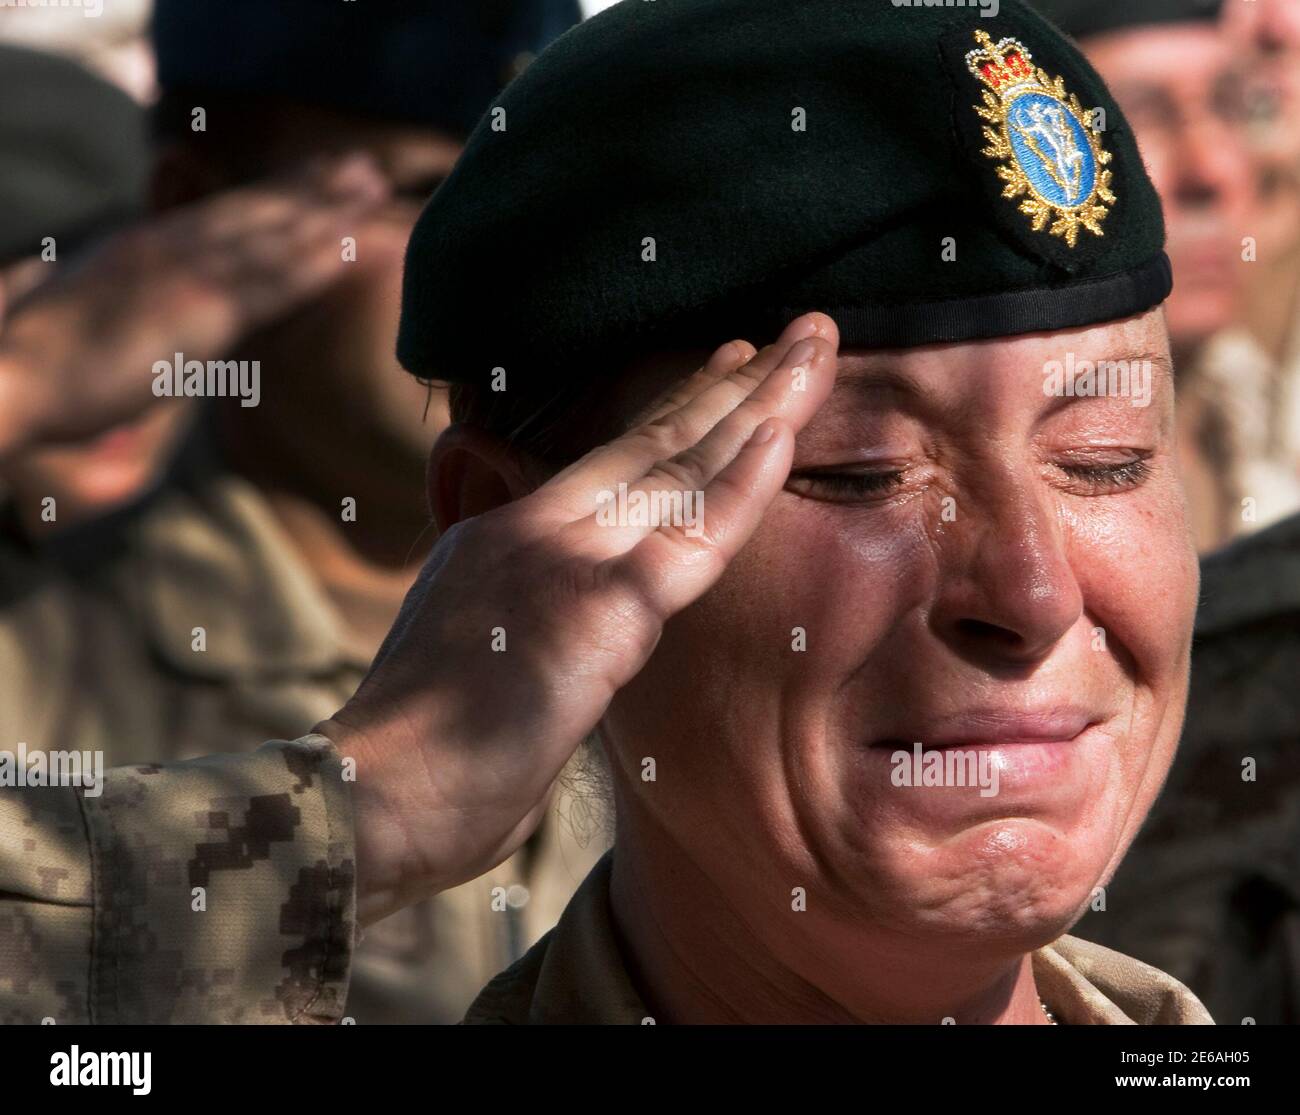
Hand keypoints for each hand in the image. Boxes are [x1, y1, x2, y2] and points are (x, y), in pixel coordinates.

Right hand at [0, 154, 388, 459]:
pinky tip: (354, 245)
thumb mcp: (82, 309)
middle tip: (365, 169)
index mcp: (146, 248)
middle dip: (314, 189)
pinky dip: (317, 261)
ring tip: (376, 188)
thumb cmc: (41, 361)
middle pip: (257, 212)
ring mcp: (189, 276)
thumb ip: (114, 295)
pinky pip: (273, 283)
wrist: (13, 376)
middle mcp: (172, 249)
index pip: (223, 214)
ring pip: (274, 236)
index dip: (273, 195)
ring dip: (330, 211)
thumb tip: (96, 290)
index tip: (313, 178)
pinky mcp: (201, 313)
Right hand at [322, 312, 840, 924]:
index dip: (681, 412)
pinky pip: (692, 535)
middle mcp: (537, 532)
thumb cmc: (416, 763)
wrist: (364, 796)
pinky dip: (743, 480)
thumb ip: (533, 640)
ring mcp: (565, 559)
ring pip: (685, 466)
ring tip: (814, 343)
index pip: (614, 464)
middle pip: (658, 442)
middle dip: (736, 384)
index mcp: (505, 543)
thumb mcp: (477, 673)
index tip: (732, 366)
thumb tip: (569, 663)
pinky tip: (782, 427)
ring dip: (759, 403)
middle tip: (801, 331)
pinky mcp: (597, 607)